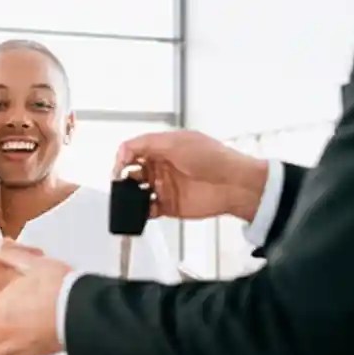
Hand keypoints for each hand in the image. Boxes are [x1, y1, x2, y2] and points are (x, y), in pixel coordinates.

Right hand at [113, 129, 268, 221]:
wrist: (233, 185)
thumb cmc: (213, 159)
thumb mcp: (176, 142)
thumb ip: (146, 144)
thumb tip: (122, 151)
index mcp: (163, 148)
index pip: (133, 150)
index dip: (123, 157)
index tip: (120, 166)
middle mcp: (162, 167)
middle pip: (131, 171)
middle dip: (123, 177)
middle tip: (121, 183)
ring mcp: (165, 187)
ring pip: (136, 192)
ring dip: (129, 195)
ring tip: (128, 198)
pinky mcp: (169, 206)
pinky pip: (147, 210)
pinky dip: (140, 211)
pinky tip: (140, 210)